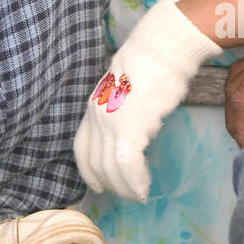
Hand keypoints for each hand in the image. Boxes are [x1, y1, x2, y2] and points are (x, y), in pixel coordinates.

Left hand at [73, 0, 220, 201]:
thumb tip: (133, 129)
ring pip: (110, 169)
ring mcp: (110, 123)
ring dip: (124, 188)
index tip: (100, 184)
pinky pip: (127, 166)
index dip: (89, 170)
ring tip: (138, 194)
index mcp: (94, 106)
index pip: (82, 147)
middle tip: (127, 194)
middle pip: (94, 163)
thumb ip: (122, 111)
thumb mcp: (127, 91)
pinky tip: (143, 188)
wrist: (161, 49)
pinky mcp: (129, 128)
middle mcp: (96, 116)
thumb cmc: (152, 64)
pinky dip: (134, 182)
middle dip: (110, 184)